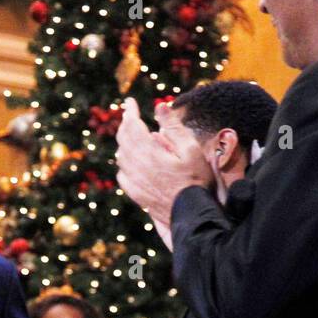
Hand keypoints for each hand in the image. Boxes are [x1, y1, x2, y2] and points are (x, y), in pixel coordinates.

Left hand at [115, 98, 203, 226]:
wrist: (192, 215)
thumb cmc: (197, 181)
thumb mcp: (191, 150)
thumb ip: (174, 127)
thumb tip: (159, 106)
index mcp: (149, 153)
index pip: (132, 125)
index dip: (129, 111)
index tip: (130, 101)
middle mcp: (137, 167)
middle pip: (123, 140)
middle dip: (125, 124)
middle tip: (130, 115)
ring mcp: (134, 182)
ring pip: (120, 156)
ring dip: (123, 142)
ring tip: (130, 134)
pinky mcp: (136, 195)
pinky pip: (122, 174)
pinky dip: (124, 162)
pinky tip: (129, 161)